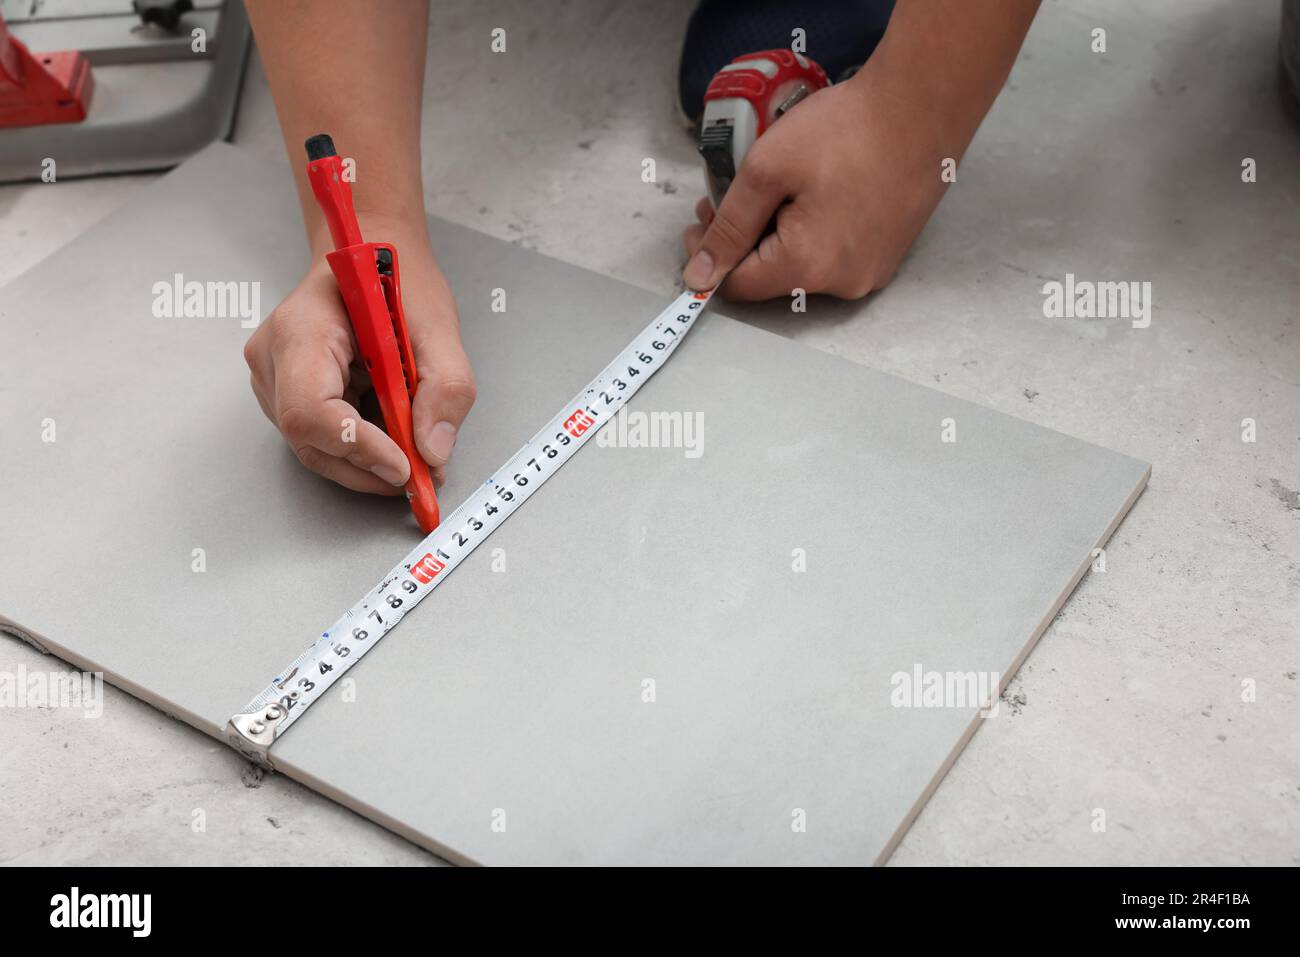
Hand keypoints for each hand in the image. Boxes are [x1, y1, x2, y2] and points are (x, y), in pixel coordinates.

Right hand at [244, 216, 475, 492]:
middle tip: (423, 472)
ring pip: (316, 448)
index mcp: (302, 331)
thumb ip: (444, 387)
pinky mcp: (284, 394)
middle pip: (310, 440)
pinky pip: (320, 438)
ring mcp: (272, 379)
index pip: (311, 410)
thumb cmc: (394, 278)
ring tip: (414, 451)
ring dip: (369, 461)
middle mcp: (272, 358)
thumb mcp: (438, 326)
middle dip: (370, 465)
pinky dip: (361, 449)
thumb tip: (433, 450)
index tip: (405, 465)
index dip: (358, 447)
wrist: (369, 256)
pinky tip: (392, 434)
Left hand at [682, 67, 953, 300]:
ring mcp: (870, 273)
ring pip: (801, 268)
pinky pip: (834, 257)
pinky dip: (813, 233)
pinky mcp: (886, 257)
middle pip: (770, 278)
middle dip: (744, 239)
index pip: (738, 286)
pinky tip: (814, 194)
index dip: (710, 256)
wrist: (922, 106)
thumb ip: (728, 228)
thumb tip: (698, 275)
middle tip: (732, 195)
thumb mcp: (765, 171)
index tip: (703, 220)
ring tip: (778, 188)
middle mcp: (842, 284)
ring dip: (778, 235)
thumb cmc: (849, 130)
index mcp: (807, 267)